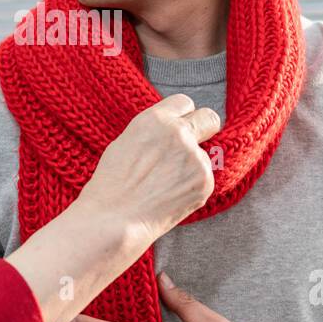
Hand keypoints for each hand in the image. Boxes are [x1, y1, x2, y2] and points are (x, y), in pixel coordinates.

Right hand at [78, 94, 219, 246]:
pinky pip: (204, 178)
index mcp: (156, 119)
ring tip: (165, 185)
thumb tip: (173, 128)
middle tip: (191, 146)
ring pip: (204, 155)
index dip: (181, 117)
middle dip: (204, 128)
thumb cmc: (112, 182)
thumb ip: (155, 130)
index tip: (178, 128)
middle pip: (209, 118)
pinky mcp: (205, 183)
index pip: (185, 103)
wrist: (114, 218)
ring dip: (191, 166)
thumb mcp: (127, 140)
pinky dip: (192, 186)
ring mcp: (195, 159)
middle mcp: (180, 134)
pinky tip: (171, 196)